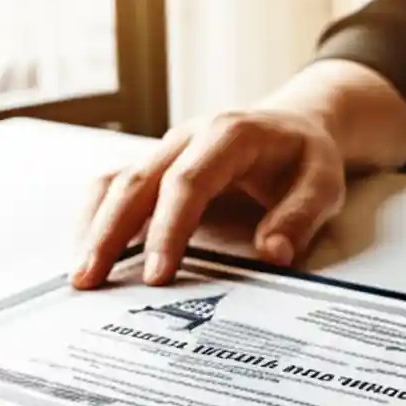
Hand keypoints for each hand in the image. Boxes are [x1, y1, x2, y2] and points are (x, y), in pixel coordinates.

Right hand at [72, 109, 345, 287]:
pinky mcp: (157, 164)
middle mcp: (188, 137)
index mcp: (229, 135)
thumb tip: (273, 253)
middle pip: (137, 181)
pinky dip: (97, 215)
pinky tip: (91, 251)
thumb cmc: (306, 158)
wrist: (295, 126)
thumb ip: (300, 216)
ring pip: (117, 182)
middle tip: (92, 280)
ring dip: (95, 227)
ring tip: (81, 275)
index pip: (187, 182)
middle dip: (111, 232)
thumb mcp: (324, 183)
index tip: (158, 275)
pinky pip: (115, 183)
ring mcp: (166, 149)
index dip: (169, 229)